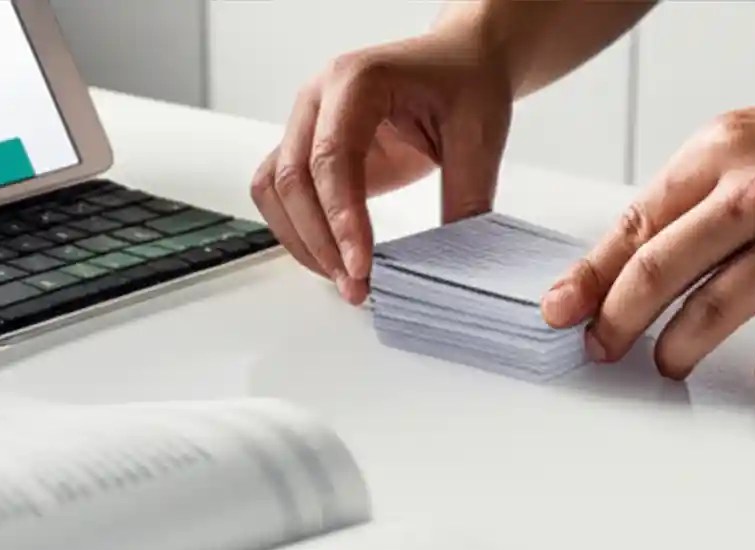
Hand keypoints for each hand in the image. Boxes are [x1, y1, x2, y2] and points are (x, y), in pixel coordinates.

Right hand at [251, 28, 512, 304]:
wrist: (461, 60)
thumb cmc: (466, 81)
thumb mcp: (480, 134)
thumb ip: (467, 195)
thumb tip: (456, 260)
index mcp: (358, 81)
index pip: (332, 156)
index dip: (341, 218)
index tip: (361, 265)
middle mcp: (319, 98)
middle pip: (292, 178)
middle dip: (320, 241)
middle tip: (356, 285)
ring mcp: (307, 122)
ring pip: (275, 189)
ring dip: (301, 240)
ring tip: (343, 279)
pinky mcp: (309, 148)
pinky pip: (281, 193)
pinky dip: (298, 231)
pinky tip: (331, 259)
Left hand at [541, 70, 754, 393]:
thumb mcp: (745, 142)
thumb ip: (690, 200)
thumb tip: (625, 267)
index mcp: (721, 151)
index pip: (635, 225)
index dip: (589, 278)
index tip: (562, 311)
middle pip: (661, 270)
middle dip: (618, 322)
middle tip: (603, 349)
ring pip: (717, 310)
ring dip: (679, 350)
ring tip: (668, 364)